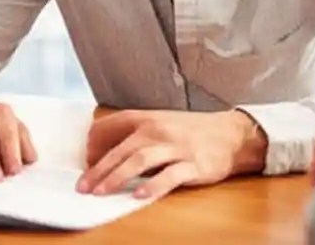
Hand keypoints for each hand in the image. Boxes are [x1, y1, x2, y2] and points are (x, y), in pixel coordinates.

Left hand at [78, 109, 266, 199]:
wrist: (231, 134)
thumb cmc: (191, 131)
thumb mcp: (161, 123)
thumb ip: (136, 134)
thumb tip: (107, 152)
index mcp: (148, 118)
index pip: (112, 125)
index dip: (95, 143)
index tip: (85, 161)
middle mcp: (159, 130)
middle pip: (122, 149)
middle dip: (99, 169)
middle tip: (83, 186)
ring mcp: (176, 147)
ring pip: (140, 160)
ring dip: (117, 176)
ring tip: (101, 191)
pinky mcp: (193, 165)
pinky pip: (169, 176)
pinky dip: (153, 186)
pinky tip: (138, 196)